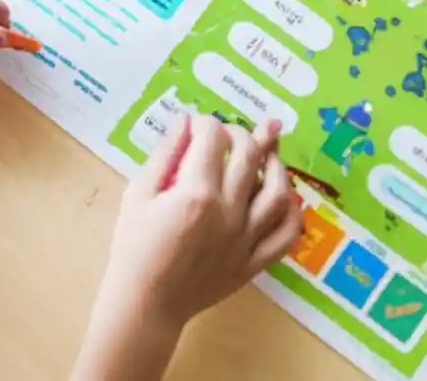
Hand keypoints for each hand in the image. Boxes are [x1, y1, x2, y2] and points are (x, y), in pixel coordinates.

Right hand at [103, 115, 299, 325]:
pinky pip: (286, 235)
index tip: (196, 124)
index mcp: (195, 193)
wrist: (146, 304)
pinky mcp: (255, 261)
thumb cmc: (134, 248)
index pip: (212, 137)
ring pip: (278, 190)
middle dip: (238, 133)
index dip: (204, 122)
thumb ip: (164, 155)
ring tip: (267, 152)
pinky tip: (287, 198)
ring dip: (275, 164)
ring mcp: (246, 238)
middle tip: (226, 135)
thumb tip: (185, 122)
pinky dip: (292, 213)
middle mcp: (228, 211)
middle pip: (249, 154)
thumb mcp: (138, 195)